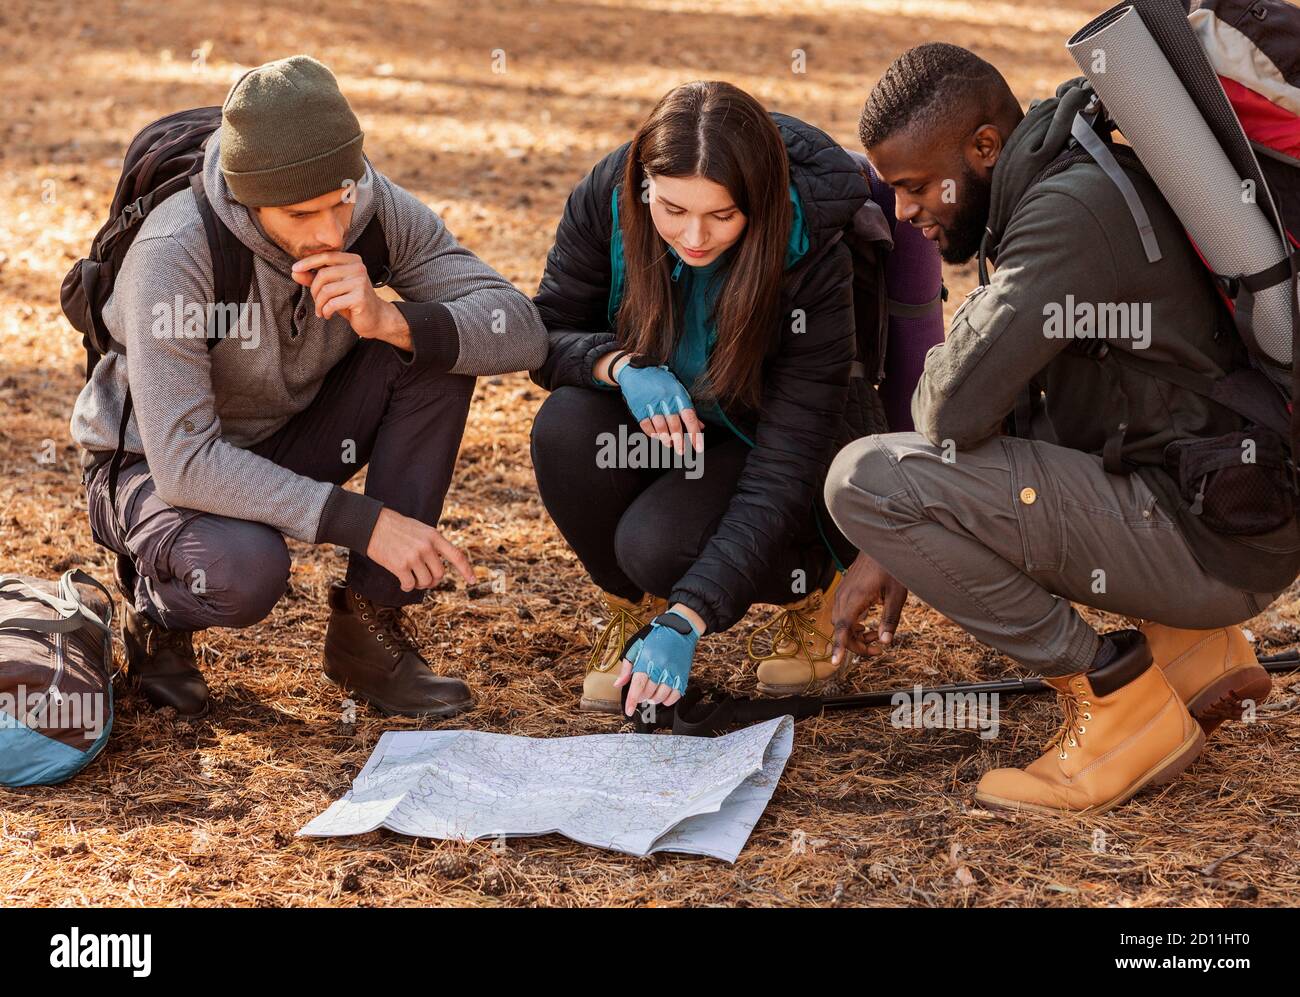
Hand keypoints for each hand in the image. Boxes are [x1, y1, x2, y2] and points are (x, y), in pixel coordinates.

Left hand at [291, 252, 408, 346]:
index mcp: (352, 260)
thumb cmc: (352, 301)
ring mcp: (360, 282)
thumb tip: (295, 272)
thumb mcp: (332, 287)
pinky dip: (326, 311)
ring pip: (326, 290)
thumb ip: (314, 278)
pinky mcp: (360, 298)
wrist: (375, 318)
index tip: (294, 269)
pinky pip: (333, 303)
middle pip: (323, 275)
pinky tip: (328, 315)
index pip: (326, 256)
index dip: (308, 262)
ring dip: (319, 304)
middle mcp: (358, 268)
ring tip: (321, 310)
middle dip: (314, 291)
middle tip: (316, 302)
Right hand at [365, 507, 474, 591]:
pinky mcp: (399, 566)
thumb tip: (439, 567)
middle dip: (433, 580)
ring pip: (426, 582)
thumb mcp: (421, 529)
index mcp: (434, 537)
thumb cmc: (397, 527)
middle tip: (423, 578)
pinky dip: (407, 587)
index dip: (466, 570)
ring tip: (411, 577)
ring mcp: (413, 557)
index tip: (472, 580)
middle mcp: (426, 547)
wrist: (373, 524)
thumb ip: (433, 544)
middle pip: (440, 574)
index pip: (456, 555)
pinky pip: (410, 585)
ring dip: (419, 584)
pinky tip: (402, 581)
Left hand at [613, 606, 701, 716]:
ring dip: (654, 699)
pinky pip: (676, 695)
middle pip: (648, 693)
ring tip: (651, 694)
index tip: (629, 711)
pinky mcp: (683, 675)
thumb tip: (618, 684)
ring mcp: (673, 672)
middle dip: (641, 697)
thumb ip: (626, 667)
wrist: (679, 628)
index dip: (632, 701)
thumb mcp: (636, 647)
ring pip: (661, 696)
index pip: (638, 686)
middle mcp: (660, 668)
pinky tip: (663, 695)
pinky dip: (668, 700)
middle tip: (640, 692)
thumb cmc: (656, 636)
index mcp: (646, 660)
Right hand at [615, 362, 703, 454]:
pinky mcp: (638, 407)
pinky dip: (651, 433)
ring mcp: (651, 403)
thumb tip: (701, 427)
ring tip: (670, 445)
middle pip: (674, 424)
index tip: (698, 448)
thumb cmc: (660, 380)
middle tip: (682, 451)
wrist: (635, 369)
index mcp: (678, 394)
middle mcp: (665, 399)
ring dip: (666, 438)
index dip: (695, 433)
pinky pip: (646, 424)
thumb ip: (689, 409)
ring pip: (660, 425)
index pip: (689, 417)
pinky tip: (657, 437)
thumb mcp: (677, 389)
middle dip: (680, 440)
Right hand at [830, 552, 907, 666]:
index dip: (840, 647)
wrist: (881, 545)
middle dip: (858, 645)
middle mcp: (843, 598)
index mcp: (855, 599)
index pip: (843, 629)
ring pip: (842, 625)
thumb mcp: (897, 595)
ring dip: (856, 636)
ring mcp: (841, 594)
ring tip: (876, 635)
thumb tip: (885, 642)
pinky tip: (868, 625)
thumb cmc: (891, 568)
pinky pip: (843, 616)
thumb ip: (890, 620)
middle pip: (843, 632)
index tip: (835, 663)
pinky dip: (853, 626)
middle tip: (879, 649)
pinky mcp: (843, 593)